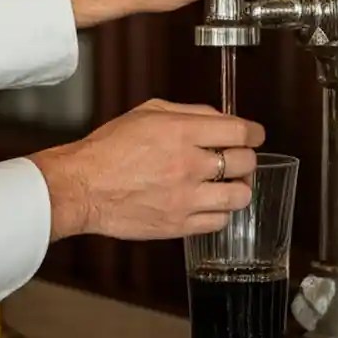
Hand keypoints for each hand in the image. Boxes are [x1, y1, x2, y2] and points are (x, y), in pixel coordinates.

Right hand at [27, 99, 263, 240]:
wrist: (82, 187)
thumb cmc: (109, 149)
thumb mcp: (149, 113)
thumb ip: (191, 113)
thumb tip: (222, 118)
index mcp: (182, 133)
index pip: (241, 131)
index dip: (255, 133)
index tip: (255, 136)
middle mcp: (188, 165)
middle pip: (246, 163)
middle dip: (247, 159)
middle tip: (238, 160)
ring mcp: (185, 198)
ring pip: (239, 196)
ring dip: (239, 188)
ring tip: (228, 185)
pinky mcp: (178, 225)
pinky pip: (219, 222)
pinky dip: (220, 212)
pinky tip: (209, 204)